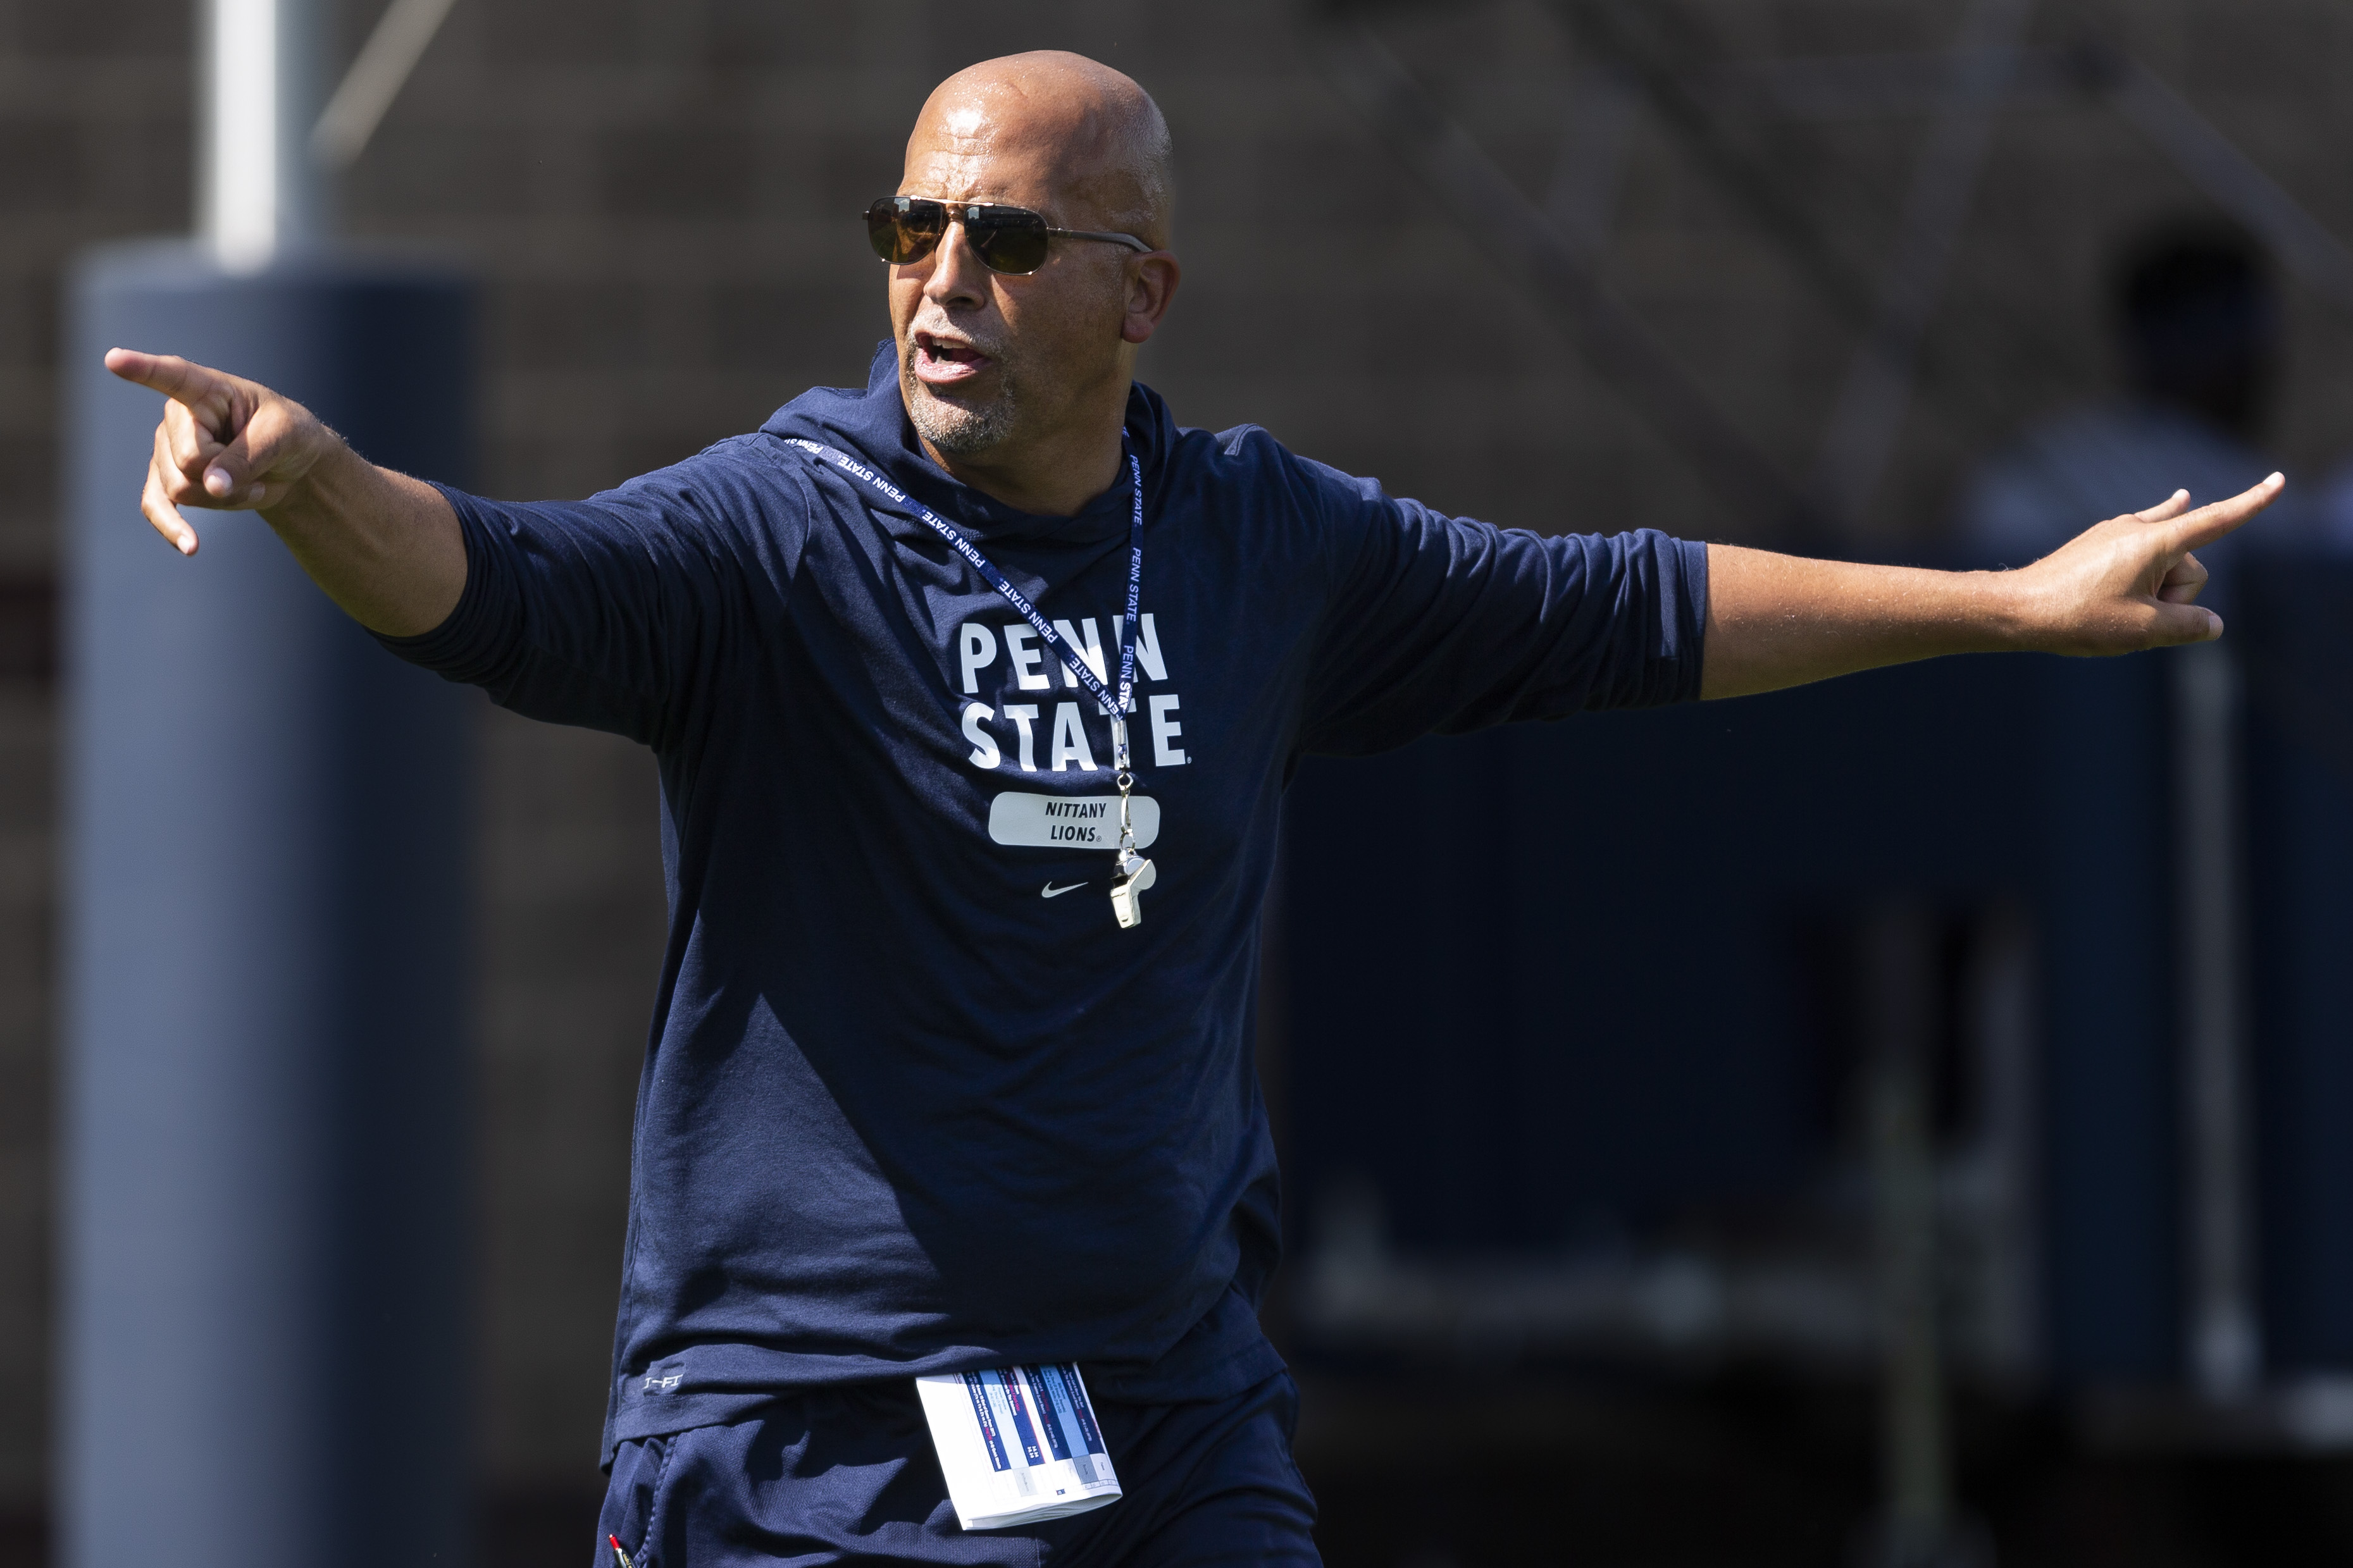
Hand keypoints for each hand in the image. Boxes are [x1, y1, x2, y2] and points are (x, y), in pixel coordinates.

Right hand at [105, 348, 340, 554]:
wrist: (290, 466)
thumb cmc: (287, 435)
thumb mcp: (283, 437)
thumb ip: (246, 457)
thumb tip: (210, 487)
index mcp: (206, 389)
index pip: (171, 376)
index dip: (142, 369)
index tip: (114, 359)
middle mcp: (177, 417)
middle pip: (188, 459)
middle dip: (227, 474)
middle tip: (259, 465)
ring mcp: (166, 450)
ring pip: (181, 489)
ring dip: (225, 497)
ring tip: (252, 482)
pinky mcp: (166, 481)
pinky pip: (157, 508)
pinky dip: (174, 529)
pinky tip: (190, 546)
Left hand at [2011, 474, 2284, 654]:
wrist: (2014, 609)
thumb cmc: (2075, 618)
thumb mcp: (2140, 631)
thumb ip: (2187, 627)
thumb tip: (2211, 624)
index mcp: (2154, 543)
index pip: (2217, 522)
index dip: (2252, 504)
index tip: (2279, 480)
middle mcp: (2137, 529)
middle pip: (2189, 568)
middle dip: (2175, 597)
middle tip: (2128, 615)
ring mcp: (2117, 533)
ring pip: (2164, 569)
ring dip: (2154, 594)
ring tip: (2110, 607)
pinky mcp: (2101, 543)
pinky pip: (2144, 545)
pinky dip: (2161, 535)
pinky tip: (2177, 498)